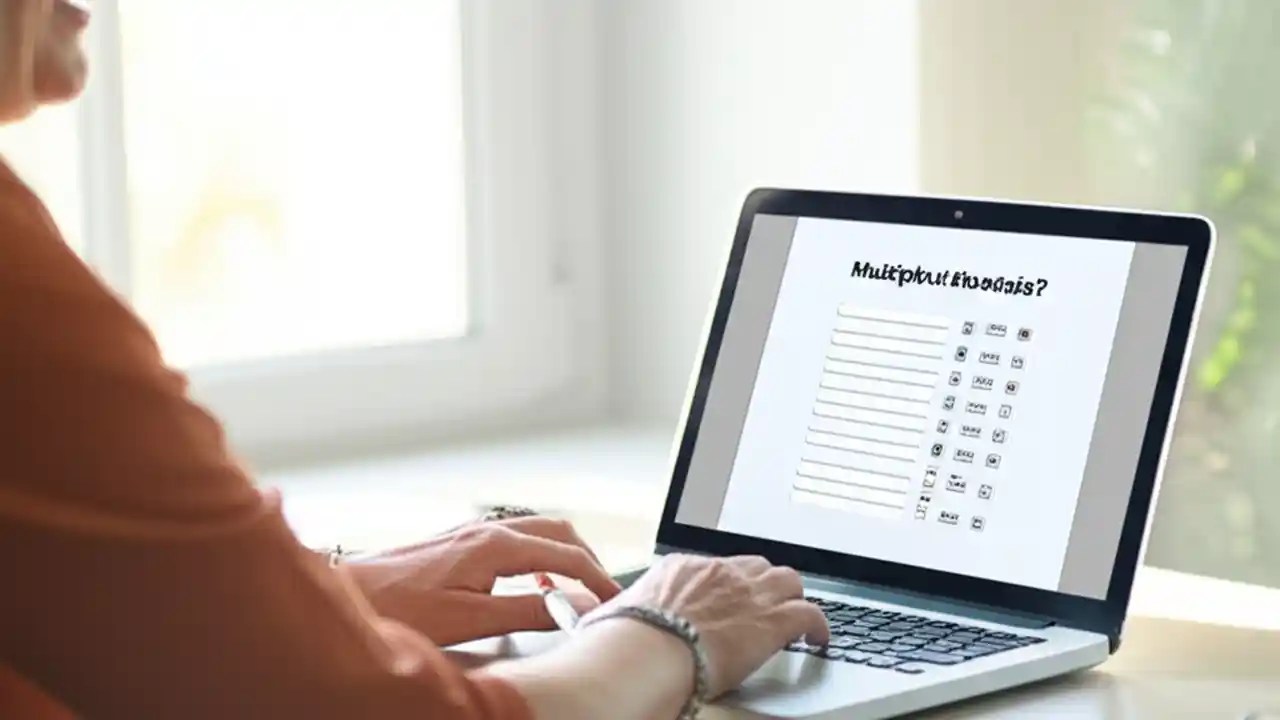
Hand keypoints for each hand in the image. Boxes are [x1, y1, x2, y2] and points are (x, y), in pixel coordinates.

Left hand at [345, 516, 620, 645]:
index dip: (597, 580)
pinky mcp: (460, 543)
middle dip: (589, 560)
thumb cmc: (398, 606)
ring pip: (539, 532)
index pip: (566, 556)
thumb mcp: (470, 619)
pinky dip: (541, 557)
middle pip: (560, 532)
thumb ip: (527, 611)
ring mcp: (473, 533)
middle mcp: (487, 530)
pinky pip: (518, 540)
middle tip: (604, 593)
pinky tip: (534, 586)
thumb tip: (572, 606)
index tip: (613, 602)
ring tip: (578, 590)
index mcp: (495, 545)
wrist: (349, 594)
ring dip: (566, 557)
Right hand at [581, 554, 829, 697]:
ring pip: (787, 580)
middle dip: (762, 582)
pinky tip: (819, 637)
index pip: (714, 568)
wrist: (645, 653)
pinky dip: (818, 625)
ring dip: (792, 596)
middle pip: (754, 565)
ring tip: (795, 612)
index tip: (726, 597)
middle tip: (764, 601)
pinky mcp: (770, 621)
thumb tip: (588, 623)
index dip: (726, 583)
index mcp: (680, 569)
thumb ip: (606, 615)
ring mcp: (747, 593)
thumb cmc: (622, 643)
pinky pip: (809, 614)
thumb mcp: (608, 618)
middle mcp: (717, 572)